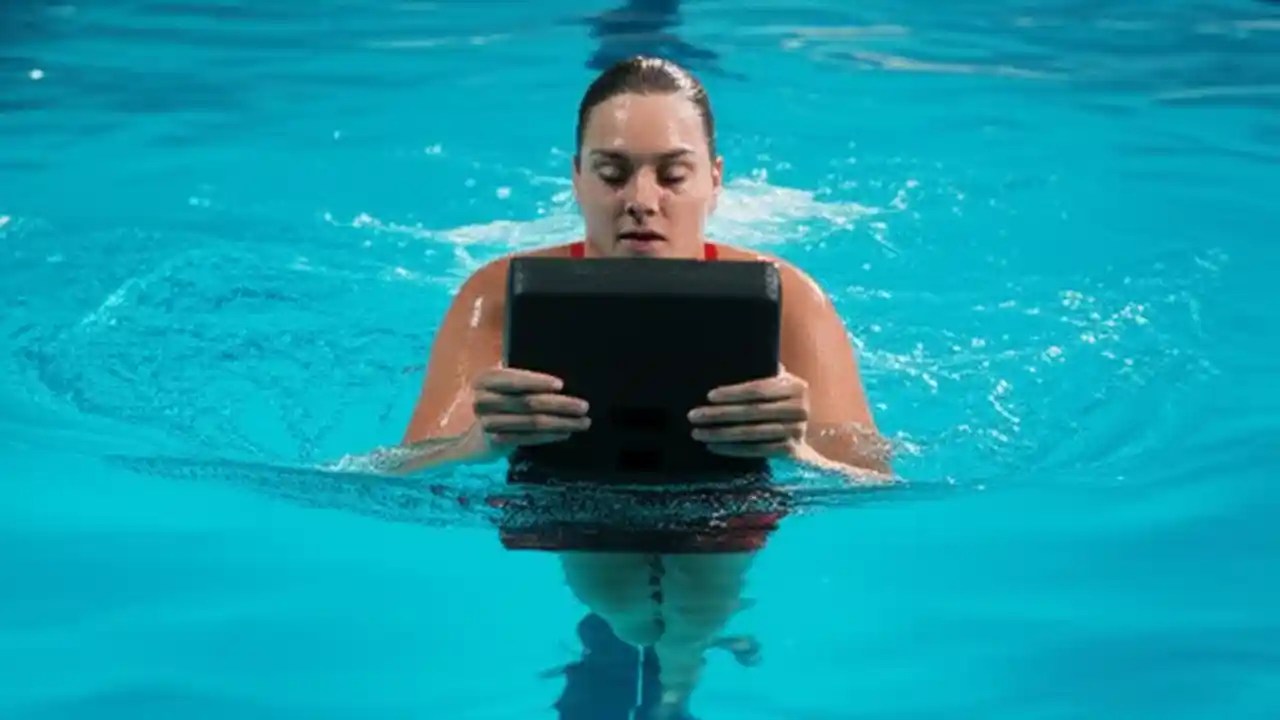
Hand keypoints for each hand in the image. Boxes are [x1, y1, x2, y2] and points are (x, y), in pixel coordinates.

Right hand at [470, 367, 589, 453]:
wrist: (480, 431)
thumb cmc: (502, 398)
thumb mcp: (508, 383)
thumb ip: (526, 378)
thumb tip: (560, 382)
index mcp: (486, 379)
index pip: (513, 379)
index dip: (537, 381)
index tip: (561, 385)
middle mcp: (482, 400)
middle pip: (527, 402)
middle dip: (559, 404)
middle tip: (583, 406)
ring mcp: (488, 423)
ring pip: (532, 422)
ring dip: (560, 423)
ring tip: (582, 422)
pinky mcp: (496, 441)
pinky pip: (529, 438)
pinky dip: (549, 436)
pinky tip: (565, 433)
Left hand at [687, 368, 808, 457]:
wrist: (800, 434)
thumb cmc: (779, 402)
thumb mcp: (777, 384)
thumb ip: (761, 372)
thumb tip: (722, 360)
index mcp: (796, 386)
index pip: (758, 389)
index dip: (732, 393)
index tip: (708, 396)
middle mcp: (800, 409)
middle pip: (753, 412)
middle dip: (719, 414)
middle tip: (693, 416)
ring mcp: (796, 432)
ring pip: (752, 433)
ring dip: (721, 434)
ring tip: (698, 433)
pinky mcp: (790, 451)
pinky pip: (756, 450)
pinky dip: (733, 449)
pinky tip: (713, 447)